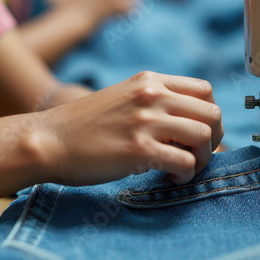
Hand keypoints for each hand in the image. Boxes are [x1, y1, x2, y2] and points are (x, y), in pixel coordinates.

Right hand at [34, 71, 222, 186]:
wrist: (47, 140)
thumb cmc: (82, 126)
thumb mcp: (122, 98)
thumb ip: (153, 103)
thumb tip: (192, 126)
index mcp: (149, 80)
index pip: (205, 90)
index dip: (208, 116)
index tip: (198, 135)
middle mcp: (151, 95)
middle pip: (212, 113)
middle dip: (213, 140)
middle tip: (195, 156)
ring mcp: (145, 122)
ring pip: (205, 137)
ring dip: (201, 160)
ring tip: (180, 169)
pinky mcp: (139, 150)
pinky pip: (185, 163)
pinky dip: (185, 175)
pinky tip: (168, 178)